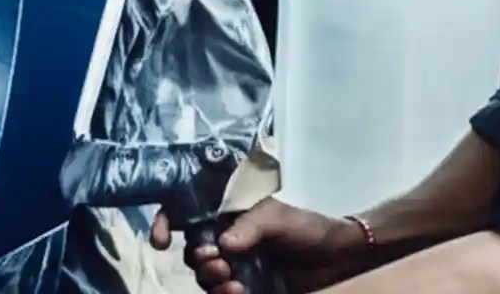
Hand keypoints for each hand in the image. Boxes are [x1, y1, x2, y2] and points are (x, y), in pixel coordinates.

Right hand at [150, 198, 368, 293]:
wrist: (338, 260)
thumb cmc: (307, 229)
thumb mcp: (278, 217)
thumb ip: (250, 226)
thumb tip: (222, 244)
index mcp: (227, 215)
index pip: (185, 213)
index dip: (165, 222)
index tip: (161, 239)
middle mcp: (225, 240)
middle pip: (191, 250)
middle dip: (197, 258)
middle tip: (217, 262)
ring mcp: (234, 267)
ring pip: (204, 276)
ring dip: (211, 280)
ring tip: (231, 282)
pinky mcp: (245, 290)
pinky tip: (239, 293)